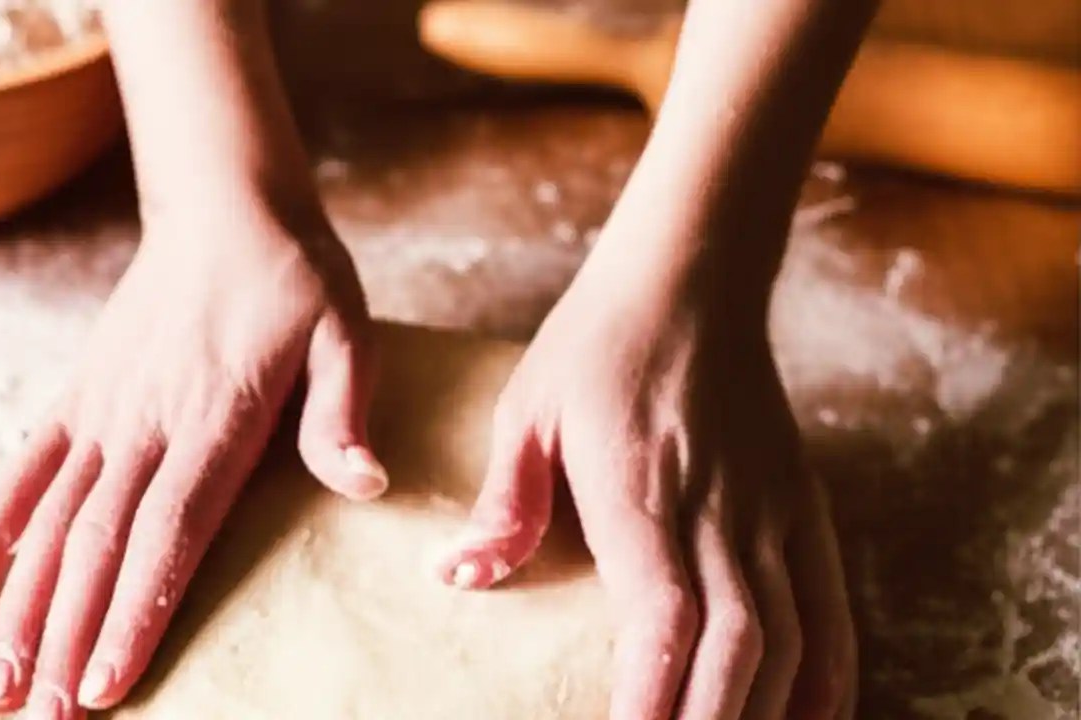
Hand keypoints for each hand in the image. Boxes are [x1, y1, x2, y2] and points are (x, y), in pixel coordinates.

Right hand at [0, 208, 385, 717]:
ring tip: (0, 686)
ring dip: (23, 607)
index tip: (109, 684)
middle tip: (47, 718)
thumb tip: (364, 484)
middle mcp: (147, 423)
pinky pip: (21, 473)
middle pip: (99, 545)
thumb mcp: (344, 332)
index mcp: (218, 418)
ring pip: (50, 522)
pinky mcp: (79, 397)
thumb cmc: (295, 276)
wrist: (226, 207)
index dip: (136, 611)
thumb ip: (341, 413)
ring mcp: (103, 411)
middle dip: (71, 636)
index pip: (169, 532)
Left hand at [438, 268, 855, 718]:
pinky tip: (809, 719)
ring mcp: (771, 510)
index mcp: (642, 492)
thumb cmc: (596, 344)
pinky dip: (828, 674)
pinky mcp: (800, 504)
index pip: (663, 619)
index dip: (654, 699)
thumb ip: (504, 504)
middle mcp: (720, 511)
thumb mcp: (527, 412)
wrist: (688, 278)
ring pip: (791, 639)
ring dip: (763, 713)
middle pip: (737, 648)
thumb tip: (460, 578)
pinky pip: (831, 605)